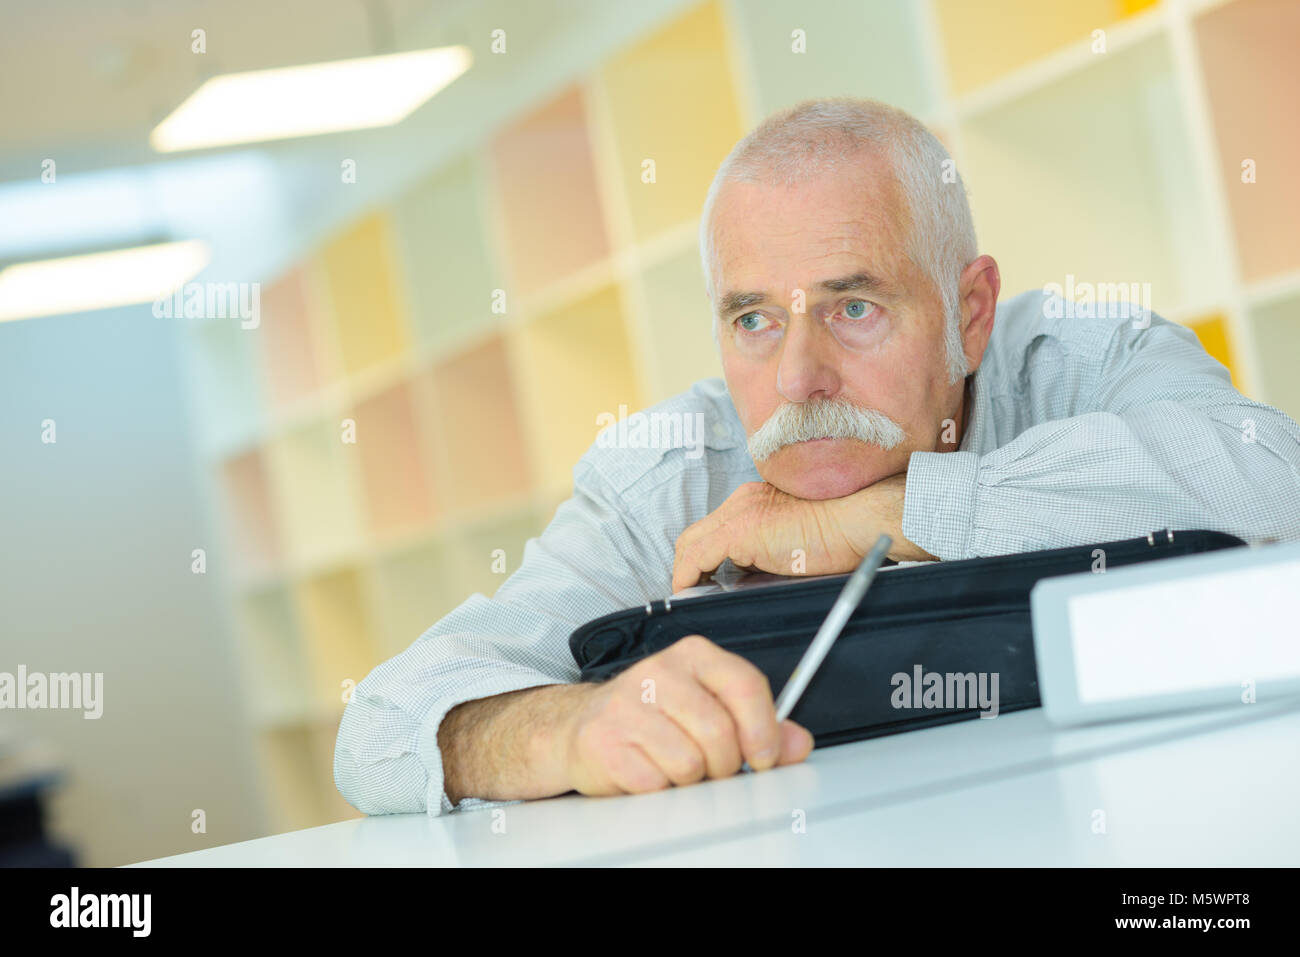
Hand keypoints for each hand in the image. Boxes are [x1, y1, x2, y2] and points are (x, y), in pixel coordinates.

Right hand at [555, 635, 813, 796]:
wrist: (582, 726)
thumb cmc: (654, 717)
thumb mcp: (711, 708)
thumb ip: (761, 726)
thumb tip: (798, 743)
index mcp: (693, 655)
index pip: (745, 685)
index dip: (764, 730)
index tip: (764, 757)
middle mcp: (658, 671)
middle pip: (720, 733)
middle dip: (724, 764)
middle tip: (711, 766)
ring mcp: (626, 705)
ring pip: (688, 763)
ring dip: (689, 779)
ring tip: (674, 765)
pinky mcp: (602, 740)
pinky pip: (654, 783)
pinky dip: (658, 788)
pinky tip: (646, 770)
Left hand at [671, 473, 933, 592]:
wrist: (862, 521)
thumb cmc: (846, 535)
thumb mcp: (799, 543)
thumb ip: (772, 556)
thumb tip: (755, 582)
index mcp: (758, 500)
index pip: (715, 528)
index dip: (703, 556)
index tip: (705, 581)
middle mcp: (743, 500)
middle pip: (696, 533)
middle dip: (689, 564)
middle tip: (693, 591)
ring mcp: (740, 513)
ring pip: (691, 544)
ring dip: (687, 572)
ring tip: (691, 597)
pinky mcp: (740, 530)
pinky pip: (696, 557)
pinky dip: (687, 577)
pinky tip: (689, 595)